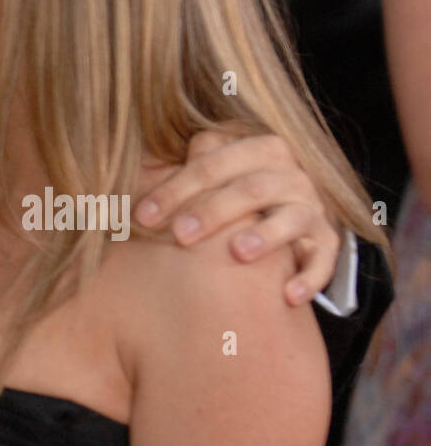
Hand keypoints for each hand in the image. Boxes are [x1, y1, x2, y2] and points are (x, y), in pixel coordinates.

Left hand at [134, 129, 341, 305]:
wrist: (285, 211)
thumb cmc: (227, 195)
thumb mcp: (207, 176)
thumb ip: (177, 171)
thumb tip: (117, 181)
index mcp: (255, 148)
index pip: (211, 164)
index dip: (175, 189)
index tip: (144, 216)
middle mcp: (289, 174)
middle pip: (249, 189)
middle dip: (212, 212)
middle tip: (180, 237)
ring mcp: (311, 207)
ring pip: (291, 217)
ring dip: (265, 235)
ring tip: (237, 253)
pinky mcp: (327, 241)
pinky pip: (324, 259)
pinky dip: (310, 276)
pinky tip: (288, 296)